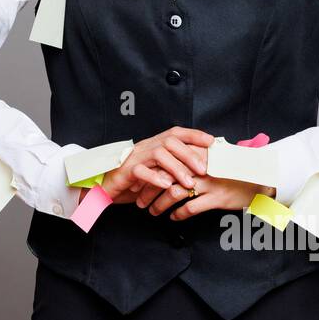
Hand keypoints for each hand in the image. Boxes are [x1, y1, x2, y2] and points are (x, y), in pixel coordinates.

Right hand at [94, 127, 214, 205]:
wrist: (106, 187)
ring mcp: (135, 158)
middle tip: (203, 170)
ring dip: (176, 168)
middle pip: (169, 141)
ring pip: (158, 154)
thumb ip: (173, 166)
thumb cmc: (135, 181)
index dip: (194, 134)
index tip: (211, 142)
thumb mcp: (157, 171)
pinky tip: (167, 186)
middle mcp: (145, 147)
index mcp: (154, 144)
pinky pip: (141, 171)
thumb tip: (200, 166)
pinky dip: (155, 178)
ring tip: (188, 183)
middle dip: (189, 154)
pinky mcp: (126, 171)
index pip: (176, 132)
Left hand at [144, 167, 274, 220]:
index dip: (149, 172)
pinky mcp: (216, 198)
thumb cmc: (235, 168)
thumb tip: (172, 164)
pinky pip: (190, 208)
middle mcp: (200, 166)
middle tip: (140, 201)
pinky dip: (178, 214)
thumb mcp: (214, 158)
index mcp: (197, 154)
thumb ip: (194, 158)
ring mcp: (208, 182)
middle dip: (148, 190)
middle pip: (164, 177)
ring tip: (152, 211)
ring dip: (159, 204)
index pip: (165, 161)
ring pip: (173, 193)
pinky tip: (173, 217)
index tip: (140, 181)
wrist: (262, 176)